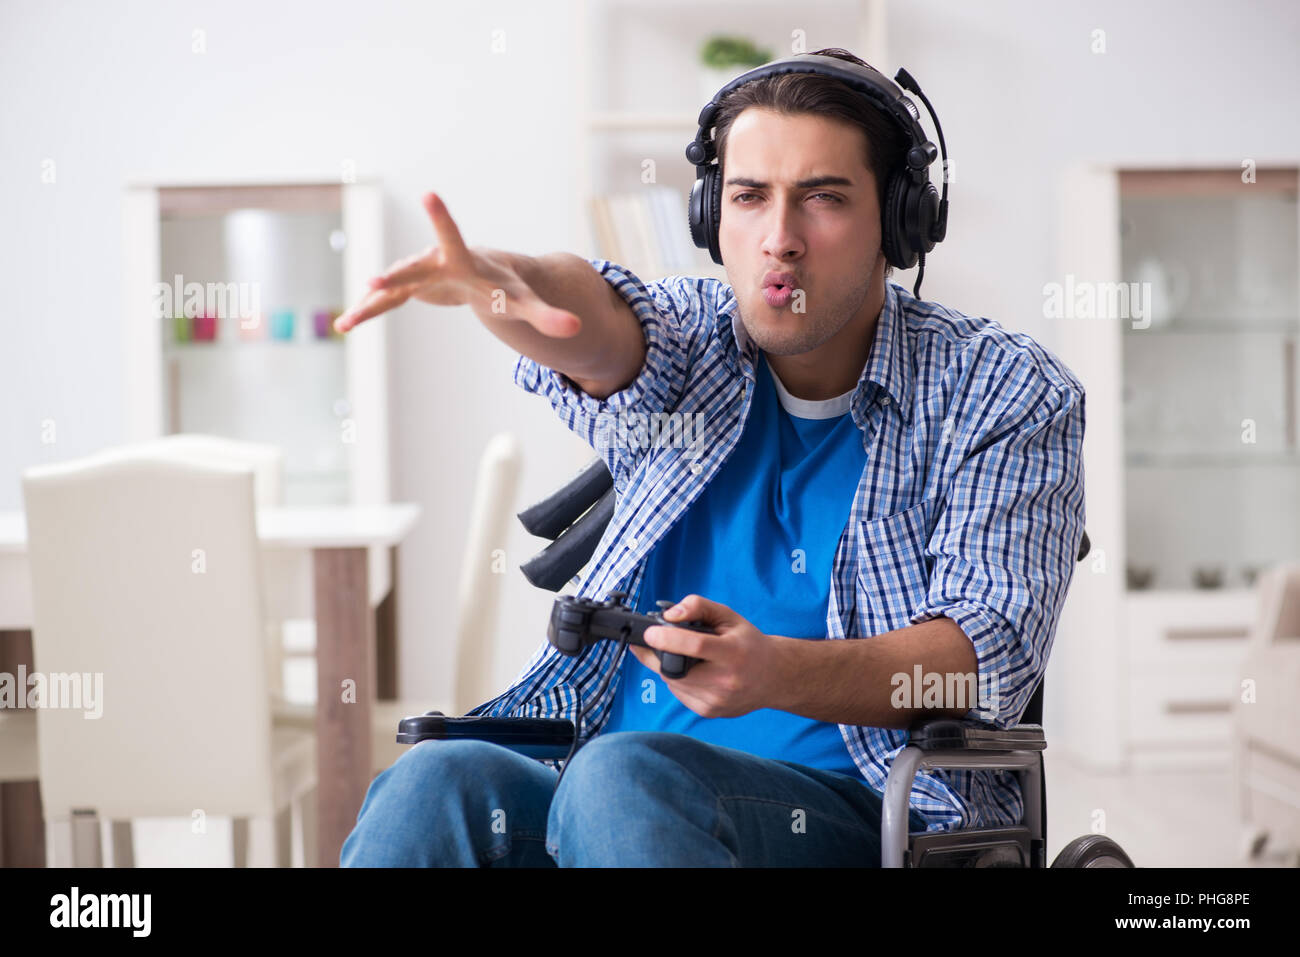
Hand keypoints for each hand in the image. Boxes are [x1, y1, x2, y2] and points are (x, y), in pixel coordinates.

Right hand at [333, 191, 580, 337]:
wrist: (481, 277)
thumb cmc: (506, 286)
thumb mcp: (527, 304)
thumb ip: (550, 316)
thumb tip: (578, 327)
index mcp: (463, 260)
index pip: (454, 238)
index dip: (443, 218)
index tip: (431, 195)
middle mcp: (435, 262)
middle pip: (414, 268)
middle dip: (396, 274)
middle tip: (376, 279)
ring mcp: (418, 275)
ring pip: (392, 290)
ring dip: (372, 303)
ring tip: (348, 321)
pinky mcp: (408, 289)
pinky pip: (385, 302)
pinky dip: (368, 312)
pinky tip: (347, 325)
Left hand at [634, 594, 779, 717]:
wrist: (772, 677)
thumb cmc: (748, 644)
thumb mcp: (729, 616)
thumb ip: (698, 606)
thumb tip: (669, 615)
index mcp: (733, 653)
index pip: (695, 646)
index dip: (667, 638)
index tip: (649, 632)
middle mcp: (725, 681)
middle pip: (676, 668)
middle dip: (660, 653)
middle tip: (656, 639)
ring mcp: (716, 701)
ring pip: (672, 682)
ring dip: (668, 666)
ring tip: (684, 655)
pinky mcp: (708, 711)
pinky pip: (678, 693)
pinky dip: (677, 680)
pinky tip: (693, 671)